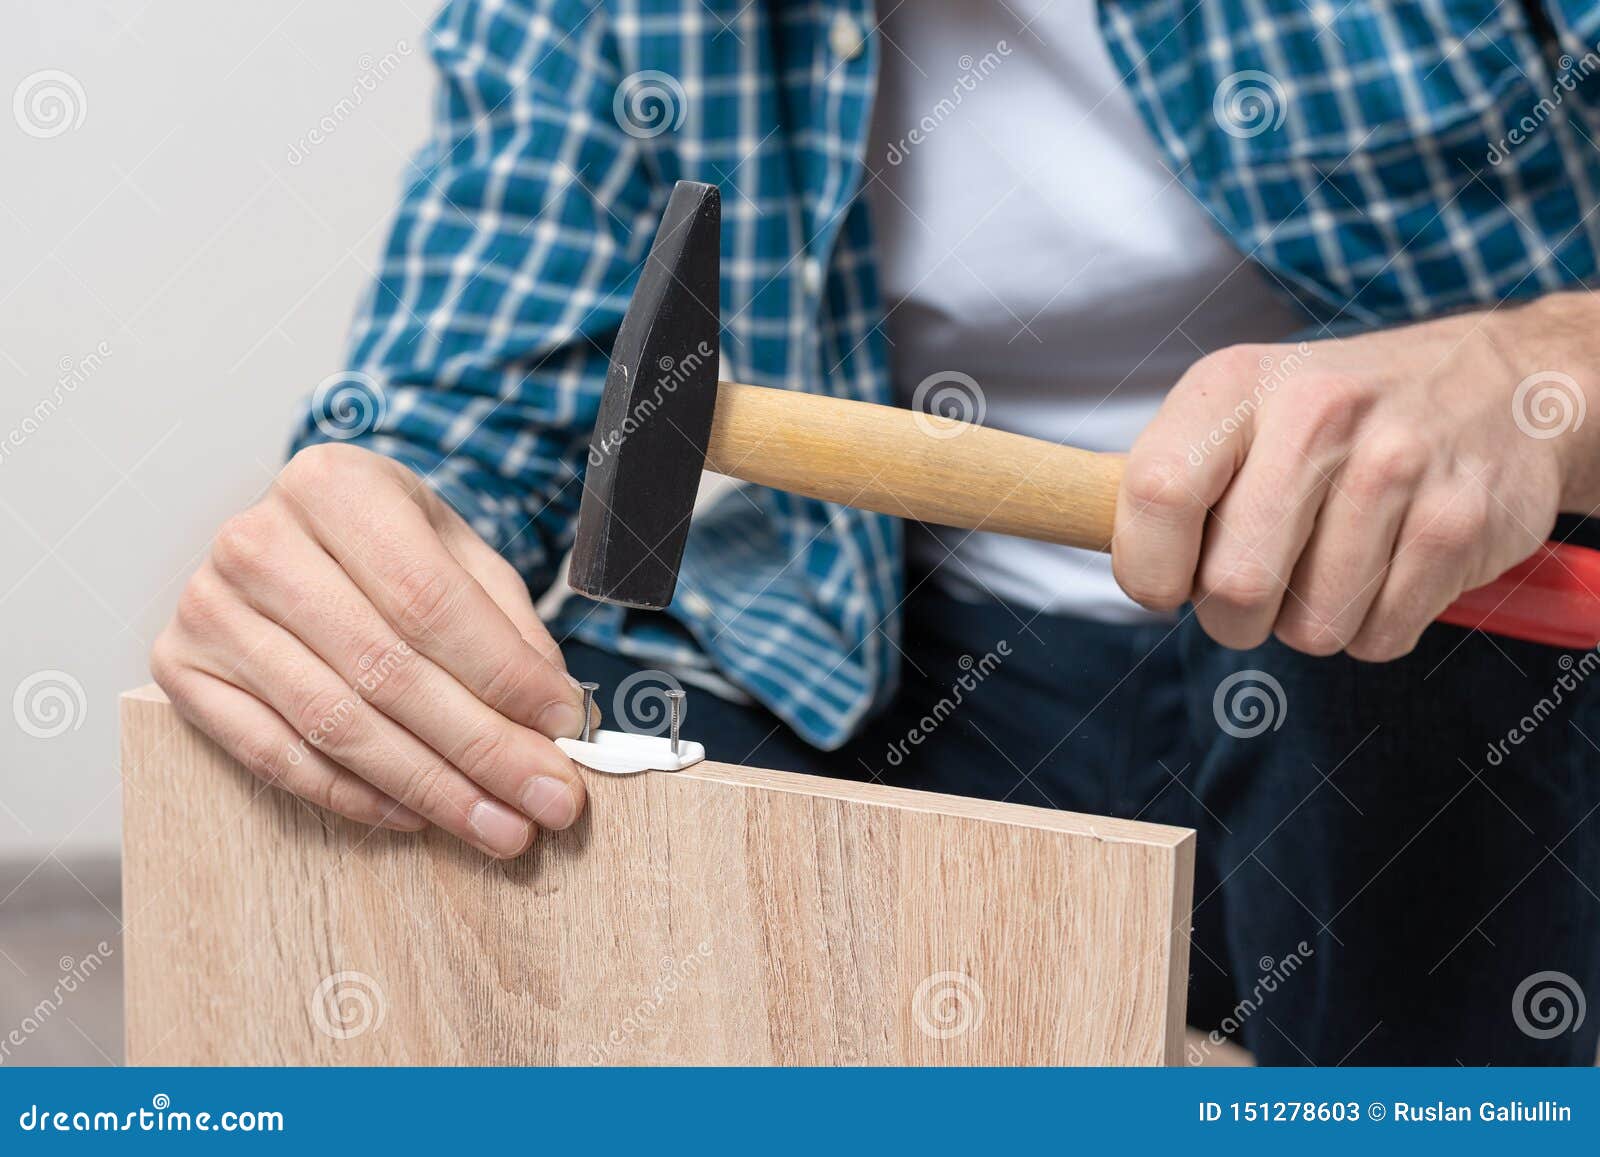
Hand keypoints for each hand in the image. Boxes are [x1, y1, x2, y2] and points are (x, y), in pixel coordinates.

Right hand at [151, 443, 590, 856]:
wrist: (299, 531)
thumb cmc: (386, 542)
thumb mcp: (459, 553)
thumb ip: (509, 626)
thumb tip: (556, 717)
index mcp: (333, 486)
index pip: (429, 600)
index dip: (504, 675)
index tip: (564, 726)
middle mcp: (257, 541)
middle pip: (386, 671)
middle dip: (482, 750)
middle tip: (547, 800)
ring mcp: (209, 608)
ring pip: (335, 724)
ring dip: (430, 789)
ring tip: (498, 825)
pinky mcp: (181, 669)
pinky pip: (276, 755)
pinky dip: (355, 796)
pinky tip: (419, 815)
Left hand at [1112, 295, 1598, 659]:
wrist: (1502, 384)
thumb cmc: (1335, 416)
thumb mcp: (1240, 408)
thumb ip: (1167, 476)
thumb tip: (1074, 530)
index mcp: (1234, 385)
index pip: (1154, 493)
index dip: (1145, 569)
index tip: (1164, 585)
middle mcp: (1315, 413)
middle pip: (1234, 588)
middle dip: (1233, 617)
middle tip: (1258, 586)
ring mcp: (1397, 465)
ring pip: (1309, 628)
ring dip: (1309, 623)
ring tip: (1333, 562)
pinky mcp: (1462, 521)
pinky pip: (1380, 637)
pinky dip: (1374, 627)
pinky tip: (1389, 566)